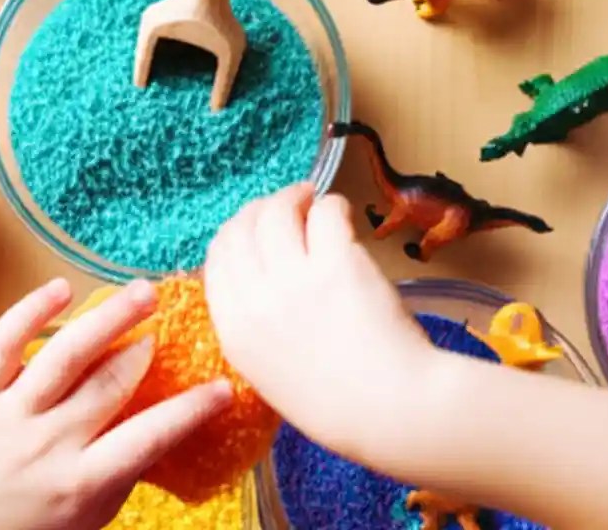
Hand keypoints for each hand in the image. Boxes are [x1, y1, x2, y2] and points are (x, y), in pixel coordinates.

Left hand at [0, 279, 231, 529]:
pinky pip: (4, 343)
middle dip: (145, 350)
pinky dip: (31, 311)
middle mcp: (47, 444)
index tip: (225, 387)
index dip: (190, 410)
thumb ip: (126, 471)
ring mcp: (11, 415)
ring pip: (65, 356)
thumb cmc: (29, 522)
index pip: (147, 439)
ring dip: (108, 318)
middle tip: (171, 325)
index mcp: (80, 481)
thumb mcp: (89, 513)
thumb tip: (173, 426)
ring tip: (143, 292)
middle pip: (107, 386)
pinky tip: (62, 288)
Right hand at [203, 184, 433, 452]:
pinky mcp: (337, 263)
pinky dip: (333, 206)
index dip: (236, 233)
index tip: (255, 227)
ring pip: (278, 212)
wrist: (389, 411)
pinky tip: (343, 215)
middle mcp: (255, 301)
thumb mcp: (269, 372)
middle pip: (242, 228)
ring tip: (314, 200)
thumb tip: (259, 276)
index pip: (218, 259)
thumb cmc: (337, 403)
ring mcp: (294, 279)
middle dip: (262, 208)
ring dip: (295, 197)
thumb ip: (255, 325)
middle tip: (287, 206)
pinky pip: (325, 213)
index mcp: (234, 332)